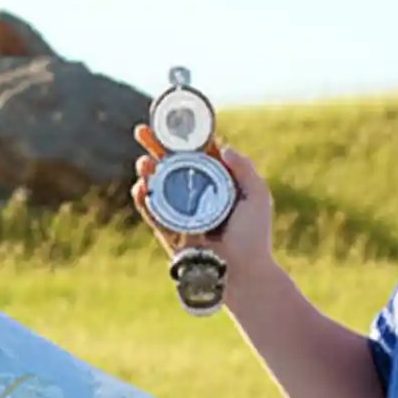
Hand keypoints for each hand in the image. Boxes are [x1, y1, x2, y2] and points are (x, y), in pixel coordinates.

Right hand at [129, 126, 275, 288]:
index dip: (184, 139)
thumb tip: (223, 146)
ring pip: (158, 187)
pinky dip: (143, 200)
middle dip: (155, 148)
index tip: (172, 123)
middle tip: (142, 131)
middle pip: (172, 166)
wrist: (243, 274)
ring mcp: (181, 214)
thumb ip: (244, 169)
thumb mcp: (257, 196)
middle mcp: (197, 196)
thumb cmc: (254, 237)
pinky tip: (139, 187)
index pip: (198, 155)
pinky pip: (152, 214)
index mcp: (218, 185)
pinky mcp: (170, 233)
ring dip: (147, 172)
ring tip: (142, 161)